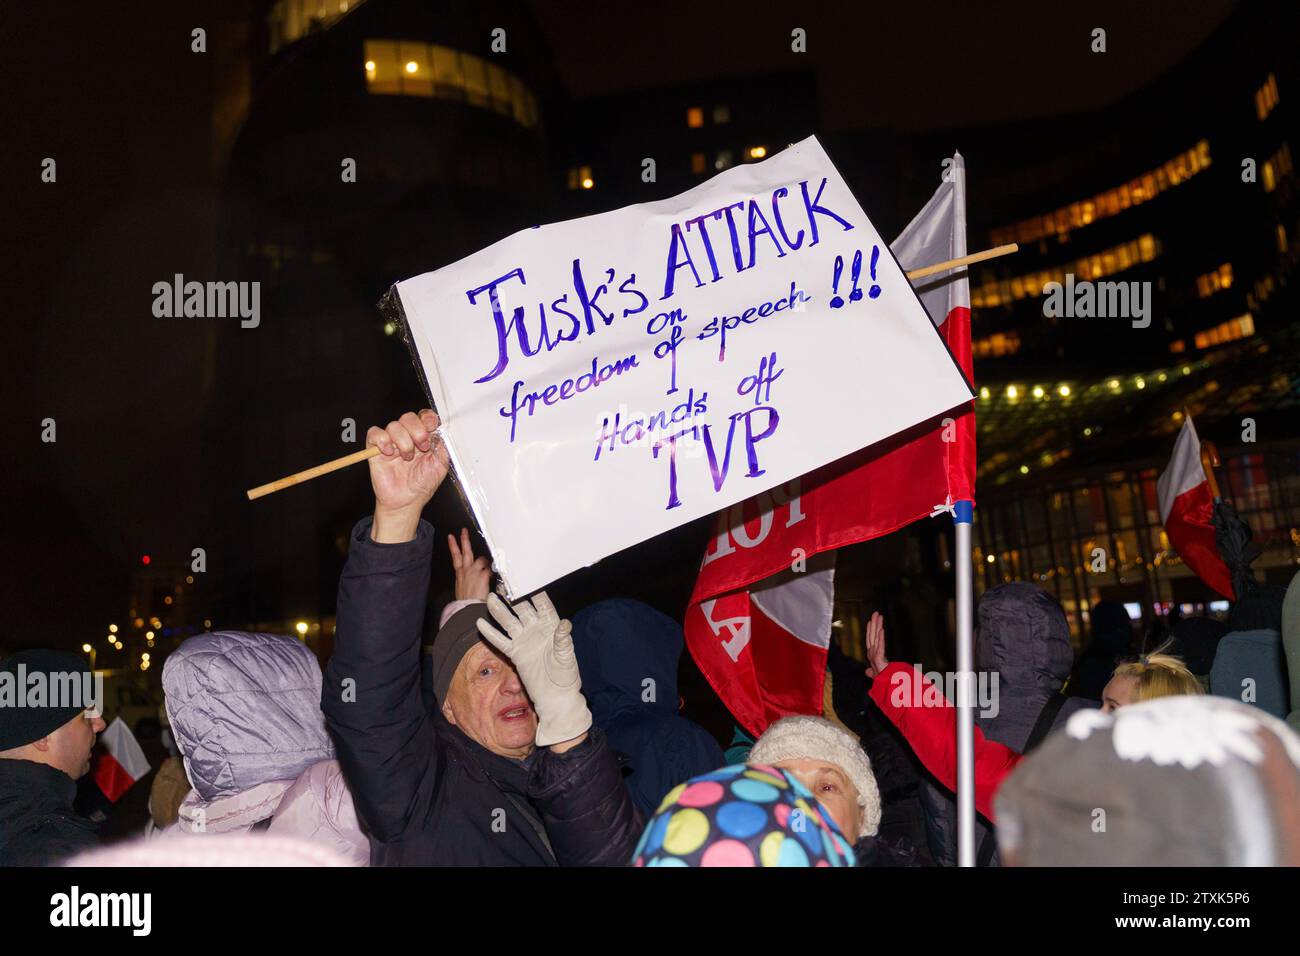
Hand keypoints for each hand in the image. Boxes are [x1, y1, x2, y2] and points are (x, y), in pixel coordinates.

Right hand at [367, 410, 449, 542]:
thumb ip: (442, 446)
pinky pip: (374, 433)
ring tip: (407, 457)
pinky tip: (389, 452)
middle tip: (422, 447)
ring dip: (403, 441)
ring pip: (394, 425)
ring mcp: (391, 442)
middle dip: (417, 430)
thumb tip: (441, 431)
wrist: (407, 502)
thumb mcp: (440, 465)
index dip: (427, 418)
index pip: (423, 417)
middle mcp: (407, 437)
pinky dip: (382, 440)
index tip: (431, 427)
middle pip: (408, 417)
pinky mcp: (375, 450)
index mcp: (423, 438)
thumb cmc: (422, 484)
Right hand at [448, 528, 491, 600]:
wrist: (468, 608)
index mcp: (460, 574)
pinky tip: (489, 579)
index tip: (451, 537)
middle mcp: (466, 571)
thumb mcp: (462, 588)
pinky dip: (490, 574)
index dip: (453, 545)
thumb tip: (471, 576)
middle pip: (465, 552)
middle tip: (463, 531)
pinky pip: (489, 570)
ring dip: (484, 564)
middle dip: (464, 540)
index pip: (455, 556)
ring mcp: (474, 572)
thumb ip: (466, 579)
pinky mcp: (482, 576)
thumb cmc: (466, 601)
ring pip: (481, 560)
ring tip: (486, 570)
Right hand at [476, 592, 591, 747]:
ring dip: (500, 611)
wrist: (556, 696)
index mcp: (551, 625)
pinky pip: (500, 641)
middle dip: (513, 597)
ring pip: (509, 622)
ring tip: (490, 598)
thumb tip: (565, 623)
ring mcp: (524, 640)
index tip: (528, 580)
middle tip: (503, 583)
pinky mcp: (515, 653)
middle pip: (522, 609)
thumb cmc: (566, 675)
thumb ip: (563, 639)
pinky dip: (490, 633)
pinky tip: (480, 623)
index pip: (543, 605)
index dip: (536, 593)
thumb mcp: (566, 656)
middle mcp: (536, 629)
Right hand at [864, 611, 888, 679]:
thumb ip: (872, 671)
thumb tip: (867, 672)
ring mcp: (874, 655)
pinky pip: (880, 646)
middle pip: (872, 635)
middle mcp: (871, 653)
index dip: (870, 630)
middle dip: (874, 623)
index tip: (871, 621)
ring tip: (878, 616)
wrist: (885, 686)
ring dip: (877, 626)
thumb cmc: (880, 679)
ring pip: (875, 637)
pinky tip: (881, 630)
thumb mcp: (875, 673)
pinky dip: (880, 638)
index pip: (870, 639)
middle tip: (876, 613)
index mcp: (871, 655)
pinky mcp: (878, 658)